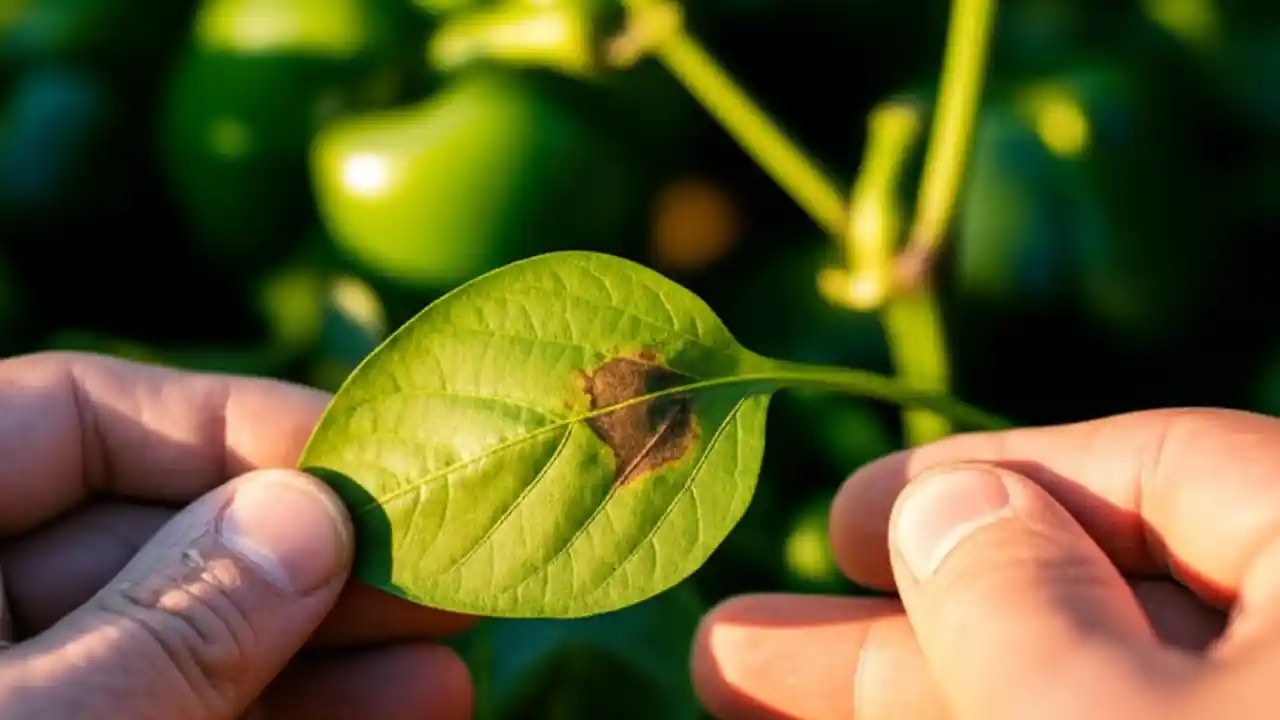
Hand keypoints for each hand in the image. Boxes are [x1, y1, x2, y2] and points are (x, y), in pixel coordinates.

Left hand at [0, 352, 473, 719]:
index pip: (70, 414)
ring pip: (178, 641)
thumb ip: (173, 620)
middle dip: (311, 558)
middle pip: (151, 537)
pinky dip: (284, 715)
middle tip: (443, 559)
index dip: (231, 423)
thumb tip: (309, 513)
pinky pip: (172, 719)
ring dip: (325, 648)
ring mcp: (17, 691)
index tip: (376, 456)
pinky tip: (392, 708)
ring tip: (449, 657)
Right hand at [693, 408, 1279, 718]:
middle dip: (900, 614)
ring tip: (736, 681)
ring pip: (1083, 691)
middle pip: (1095, 601)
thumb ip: (1016, 601)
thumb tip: (941, 501)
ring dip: (905, 687)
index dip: (985, 479)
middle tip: (748, 632)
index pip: (1166, 463)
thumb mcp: (1113, 719)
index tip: (847, 523)